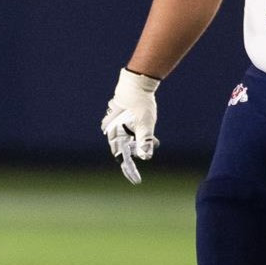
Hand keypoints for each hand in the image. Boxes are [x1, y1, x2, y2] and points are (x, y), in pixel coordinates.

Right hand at [100, 68, 158, 184]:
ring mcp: (115, 126)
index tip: (136, 181)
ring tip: (153, 137)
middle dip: (138, 151)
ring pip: (127, 142)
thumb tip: (146, 156)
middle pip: (125, 150)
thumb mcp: (146, 123)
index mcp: (115, 134)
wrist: (135, 83)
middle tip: (153, 143)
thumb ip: (144, 140)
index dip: (129, 170)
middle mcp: (112, 131)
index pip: (122, 158)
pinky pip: (127, 133)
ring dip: (138, 142)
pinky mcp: (119, 121)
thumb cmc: (140, 104)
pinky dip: (136, 135)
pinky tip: (146, 128)